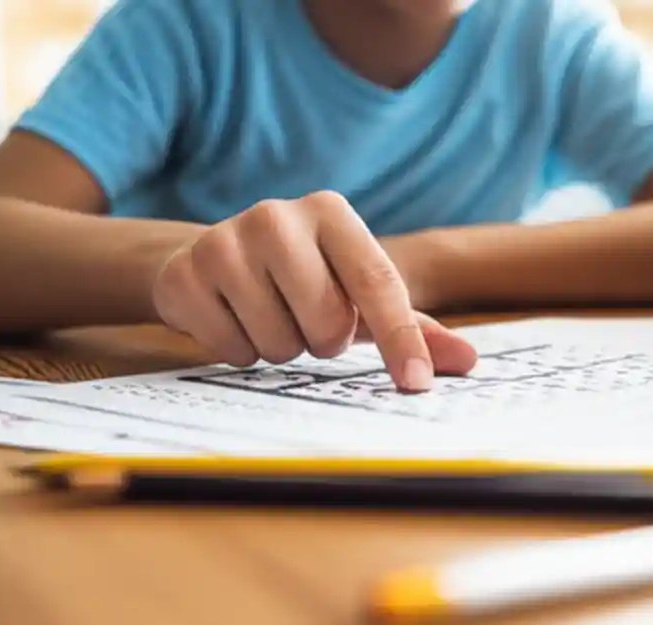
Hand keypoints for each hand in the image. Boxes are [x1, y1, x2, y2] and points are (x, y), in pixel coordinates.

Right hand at [152, 191, 477, 390]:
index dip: (399, 339)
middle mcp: (277, 216)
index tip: (415, 384)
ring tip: (269, 315)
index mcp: (331, 213)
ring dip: (282, 347)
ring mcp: (224, 242)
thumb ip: (412, 327)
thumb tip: (469, 362)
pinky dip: (239, 351)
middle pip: (327, 322)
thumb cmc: (302, 278)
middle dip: (323, 340)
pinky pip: (232, 351)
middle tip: (306, 318)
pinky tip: (233, 320)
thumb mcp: (356, 294)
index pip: (378, 283)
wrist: (210, 258)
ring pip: (279, 343)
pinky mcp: (184, 275)